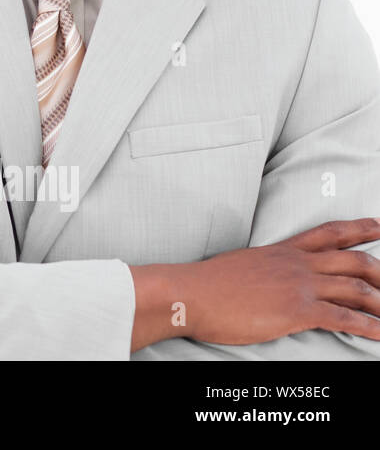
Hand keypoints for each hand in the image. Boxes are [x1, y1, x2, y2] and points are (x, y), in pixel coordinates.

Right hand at [131, 217, 379, 349]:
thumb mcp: (241, 265)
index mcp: (282, 251)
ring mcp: (299, 286)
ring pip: (357, 288)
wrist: (190, 293)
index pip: (329, 233)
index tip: (379, 225)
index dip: (359, 228)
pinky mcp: (297, 310)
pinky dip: (369, 327)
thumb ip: (264, 270)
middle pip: (354, 259)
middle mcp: (296, 264)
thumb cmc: (207, 284)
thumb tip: (270, 281)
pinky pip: (345, 318)